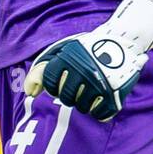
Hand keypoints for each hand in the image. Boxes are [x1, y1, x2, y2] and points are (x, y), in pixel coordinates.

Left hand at [24, 0, 152, 121]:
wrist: (123, 39)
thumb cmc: (87, 48)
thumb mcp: (63, 51)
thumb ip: (42, 70)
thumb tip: (29, 92)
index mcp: (69, 58)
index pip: (49, 82)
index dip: (53, 85)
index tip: (61, 82)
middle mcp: (83, 71)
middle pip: (65, 98)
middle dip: (69, 94)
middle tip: (78, 86)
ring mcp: (99, 84)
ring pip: (82, 107)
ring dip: (84, 102)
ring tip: (90, 91)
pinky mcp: (114, 94)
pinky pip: (100, 114)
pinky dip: (99, 111)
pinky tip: (100, 100)